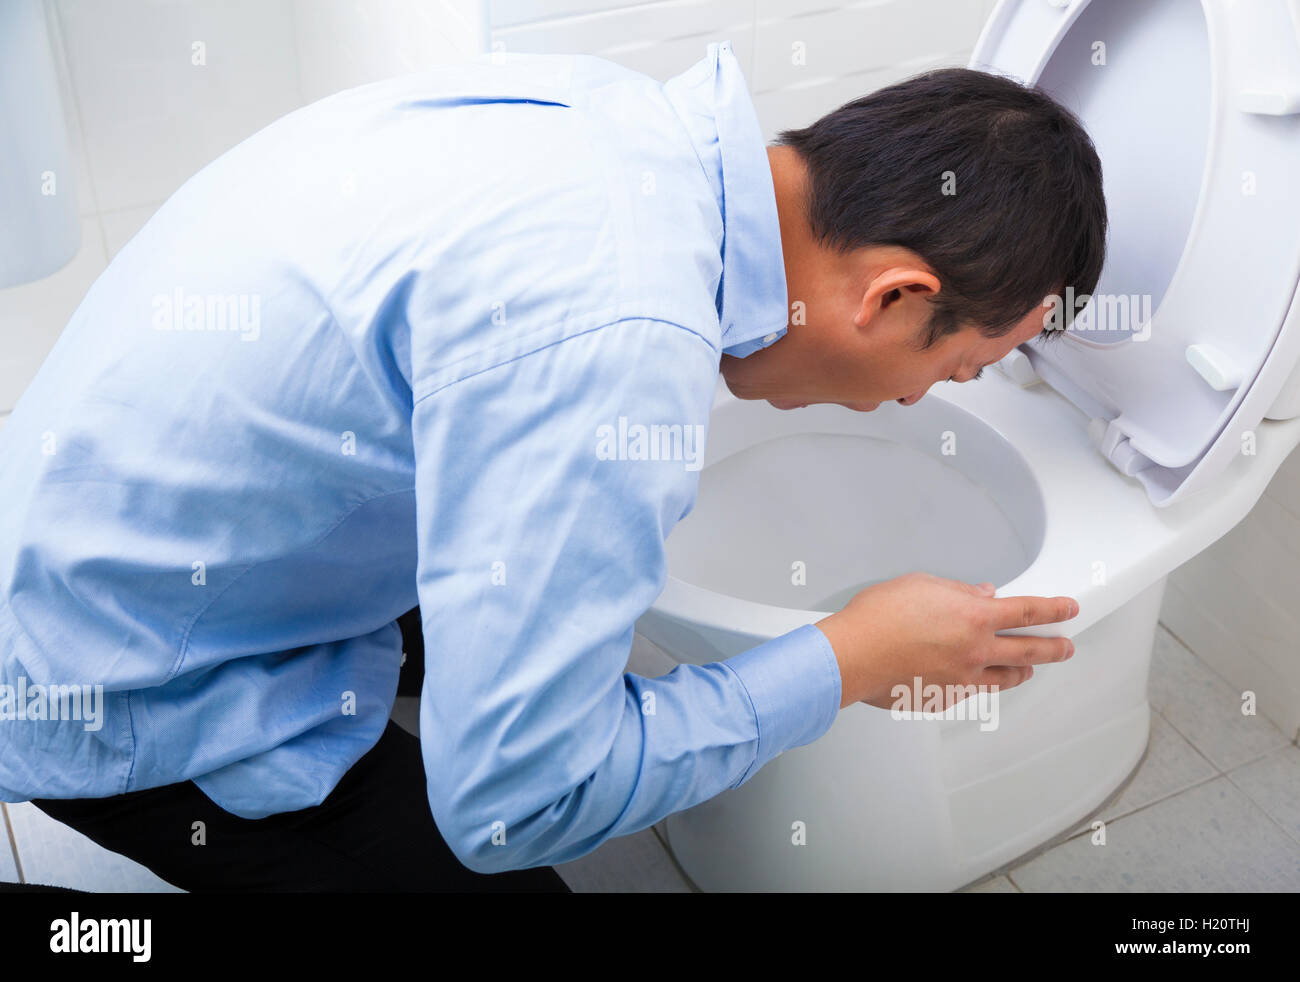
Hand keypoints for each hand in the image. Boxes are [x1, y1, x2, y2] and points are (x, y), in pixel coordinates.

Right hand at [815, 572, 1077, 709]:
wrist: (851, 656)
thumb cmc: (878, 618)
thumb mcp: (921, 585)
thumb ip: (958, 591)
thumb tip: (980, 594)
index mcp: (974, 617)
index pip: (1028, 612)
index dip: (1054, 609)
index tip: (1068, 608)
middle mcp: (975, 651)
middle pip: (1029, 651)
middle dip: (1054, 648)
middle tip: (1065, 646)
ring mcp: (961, 679)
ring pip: (1006, 678)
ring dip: (1022, 671)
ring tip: (1028, 669)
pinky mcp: (944, 698)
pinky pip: (973, 691)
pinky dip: (981, 683)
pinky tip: (978, 679)